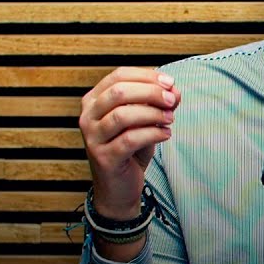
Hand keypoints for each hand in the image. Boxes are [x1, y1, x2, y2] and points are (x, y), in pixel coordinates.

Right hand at [79, 67, 179, 219]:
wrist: (119, 188)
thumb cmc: (130, 149)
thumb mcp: (145, 121)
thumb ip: (158, 103)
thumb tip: (175, 90)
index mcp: (94, 100)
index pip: (118, 75)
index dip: (146, 75)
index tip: (170, 82)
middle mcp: (88, 117)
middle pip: (119, 92)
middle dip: (151, 92)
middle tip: (172, 99)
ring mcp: (93, 138)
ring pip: (123, 115)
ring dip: (153, 114)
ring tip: (170, 119)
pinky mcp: (104, 157)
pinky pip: (130, 139)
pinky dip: (153, 134)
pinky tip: (166, 134)